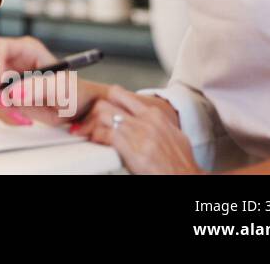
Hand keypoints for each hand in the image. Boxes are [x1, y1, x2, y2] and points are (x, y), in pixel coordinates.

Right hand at [0, 36, 101, 126]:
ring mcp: (5, 76)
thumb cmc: (73, 92)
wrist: (75, 108)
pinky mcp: (3, 93)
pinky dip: (3, 114)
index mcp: (26, 49)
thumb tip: (12, 93)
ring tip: (22, 116)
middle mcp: (12, 59)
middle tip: (0, 102)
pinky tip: (22, 118)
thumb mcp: (60, 89)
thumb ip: (37, 88)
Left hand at [88, 89, 202, 173]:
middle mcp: (145, 120)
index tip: (94, 109)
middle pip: (106, 102)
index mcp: (154, 114)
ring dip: (89, 124)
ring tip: (85, 132)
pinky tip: (94, 141)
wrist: (185, 177)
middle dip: (91, 112)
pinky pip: (106, 134)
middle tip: (84, 122)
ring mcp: (139, 133)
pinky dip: (95, 136)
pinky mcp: (133, 148)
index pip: (119, 94)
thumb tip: (143, 119)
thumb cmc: (179, 161)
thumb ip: (155, 123)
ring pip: (102, 115)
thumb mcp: (172, 134)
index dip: (103, 100)